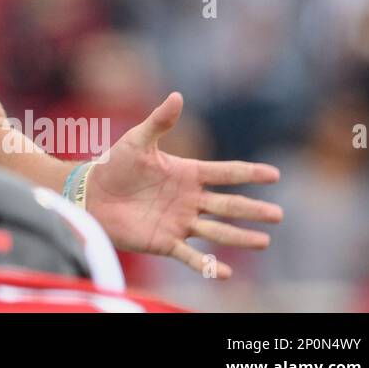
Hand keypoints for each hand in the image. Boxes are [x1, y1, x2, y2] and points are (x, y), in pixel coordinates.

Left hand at [86, 92, 282, 278]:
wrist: (90, 194)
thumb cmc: (114, 165)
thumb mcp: (138, 141)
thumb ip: (159, 122)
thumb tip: (177, 95)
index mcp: (187, 173)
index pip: (225, 173)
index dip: (249, 173)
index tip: (274, 174)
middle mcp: (189, 200)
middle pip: (228, 206)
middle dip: (252, 210)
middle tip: (278, 214)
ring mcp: (180, 222)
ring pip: (217, 231)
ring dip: (240, 237)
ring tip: (264, 241)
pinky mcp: (165, 241)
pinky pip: (190, 256)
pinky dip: (208, 265)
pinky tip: (226, 272)